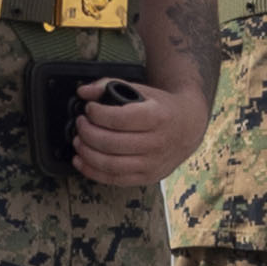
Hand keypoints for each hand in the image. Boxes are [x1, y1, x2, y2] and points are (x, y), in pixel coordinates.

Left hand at [66, 78, 203, 192]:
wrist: (188, 126)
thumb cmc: (161, 107)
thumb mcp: (140, 90)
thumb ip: (109, 85)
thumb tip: (83, 92)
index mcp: (157, 117)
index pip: (119, 119)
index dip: (97, 114)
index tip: (89, 109)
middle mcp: (157, 143)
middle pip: (112, 143)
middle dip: (88, 133)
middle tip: (80, 124)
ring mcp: (153, 163)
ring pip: (111, 164)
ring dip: (87, 153)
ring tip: (78, 141)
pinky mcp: (147, 177)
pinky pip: (115, 179)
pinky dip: (93, 172)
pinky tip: (81, 161)